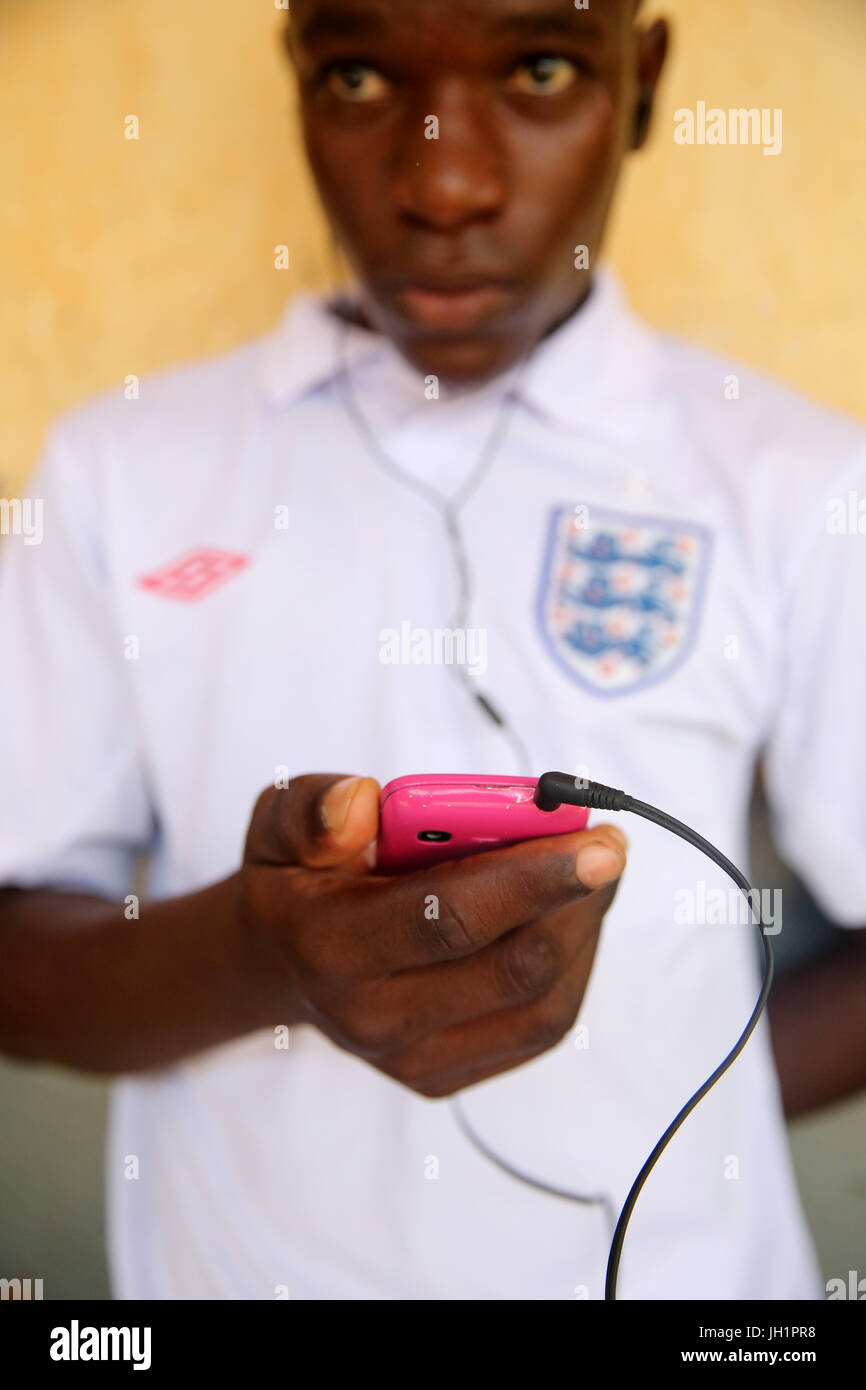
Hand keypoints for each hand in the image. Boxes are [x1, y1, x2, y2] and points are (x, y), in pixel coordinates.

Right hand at [238, 774, 626, 1097]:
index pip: (450, 918)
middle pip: (513, 967)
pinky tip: (570, 918)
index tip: (600, 843)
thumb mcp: (278, 821)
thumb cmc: (294, 878)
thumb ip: (311, 807)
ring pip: (542, 1007)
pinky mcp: (446, 1076)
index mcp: (330, 947)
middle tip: (609, 843)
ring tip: (595, 875)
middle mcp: (374, 1019)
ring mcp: (414, 1060)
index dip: (533, 879)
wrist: (278, 965)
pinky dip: (573, 968)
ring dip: (585, 933)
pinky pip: (538, 1028)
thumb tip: (363, 803)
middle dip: (578, 901)